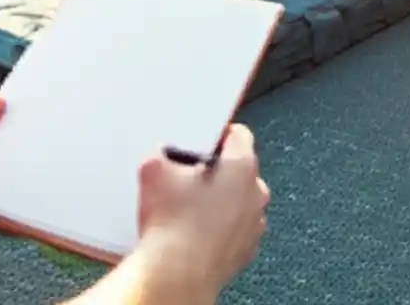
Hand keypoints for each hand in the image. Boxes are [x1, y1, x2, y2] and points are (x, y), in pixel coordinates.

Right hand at [135, 124, 270, 299]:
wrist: (176, 273)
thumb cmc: (173, 224)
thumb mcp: (153, 171)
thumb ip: (161, 154)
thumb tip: (160, 157)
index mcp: (242, 165)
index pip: (239, 135)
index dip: (218, 134)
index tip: (205, 141)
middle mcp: (255, 193)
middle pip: (239, 170)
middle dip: (216, 172)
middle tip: (188, 179)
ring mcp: (254, 223)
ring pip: (238, 201)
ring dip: (219, 202)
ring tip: (188, 210)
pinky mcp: (246, 249)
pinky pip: (234, 229)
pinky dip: (219, 228)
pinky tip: (195, 232)